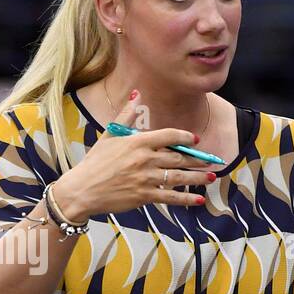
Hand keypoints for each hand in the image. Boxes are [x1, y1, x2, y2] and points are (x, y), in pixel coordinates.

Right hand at [52, 91, 215, 218]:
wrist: (82, 190)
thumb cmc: (95, 162)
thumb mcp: (109, 135)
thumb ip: (126, 115)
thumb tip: (136, 92)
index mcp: (137, 142)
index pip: (169, 135)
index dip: (185, 137)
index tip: (195, 140)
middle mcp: (145, 159)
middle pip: (178, 157)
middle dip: (197, 159)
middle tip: (211, 160)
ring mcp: (146, 178)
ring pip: (179, 177)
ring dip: (198, 178)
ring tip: (211, 177)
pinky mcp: (144, 196)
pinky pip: (170, 197)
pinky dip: (186, 199)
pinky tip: (198, 200)